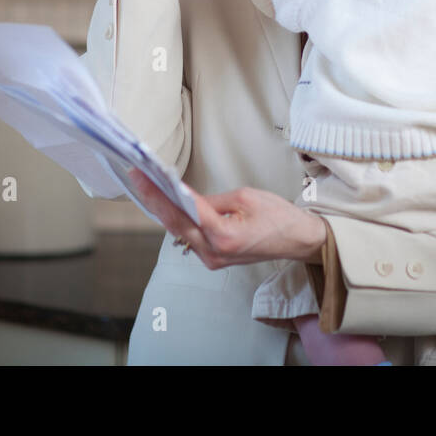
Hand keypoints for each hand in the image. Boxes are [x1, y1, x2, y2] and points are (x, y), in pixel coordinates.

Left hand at [127, 169, 326, 267]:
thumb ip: (211, 200)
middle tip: (138, 177)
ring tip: (148, 186)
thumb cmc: (278, 217)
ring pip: (180, 231)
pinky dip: (178, 219)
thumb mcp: (245, 197)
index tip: (144, 176)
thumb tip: (186, 198)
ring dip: (164, 209)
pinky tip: (168, 203)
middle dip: (155, 199)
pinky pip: (190, 237)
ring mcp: (212, 259)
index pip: (185, 210)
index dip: (161, 191)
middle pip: (175, 224)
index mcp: (224, 236)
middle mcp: (214, 253)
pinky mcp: (214, 259)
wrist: (297, 240)